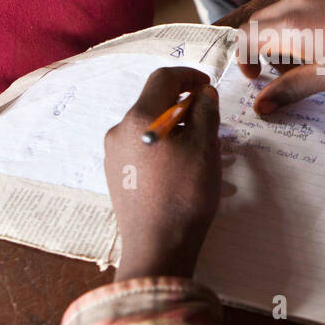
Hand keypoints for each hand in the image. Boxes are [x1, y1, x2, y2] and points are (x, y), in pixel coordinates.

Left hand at [105, 68, 221, 280]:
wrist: (157, 247)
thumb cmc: (184, 194)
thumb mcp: (205, 147)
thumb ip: (205, 112)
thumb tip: (203, 93)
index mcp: (140, 118)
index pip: (163, 79)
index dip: (189, 77)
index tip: (208, 88)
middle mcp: (120, 131)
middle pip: (154, 103)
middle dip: (183, 106)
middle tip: (210, 123)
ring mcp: (114, 154)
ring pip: (148, 128)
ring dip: (174, 128)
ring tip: (199, 150)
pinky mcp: (115, 175)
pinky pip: (141, 149)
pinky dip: (162, 147)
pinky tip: (180, 169)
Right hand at [238, 0, 324, 113]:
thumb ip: (289, 89)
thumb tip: (260, 107)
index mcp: (289, 24)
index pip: (245, 36)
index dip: (244, 60)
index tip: (257, 78)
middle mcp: (297, 0)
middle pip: (261, 20)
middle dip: (262, 47)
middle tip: (283, 71)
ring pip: (284, 9)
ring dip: (283, 33)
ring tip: (310, 55)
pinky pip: (306, 0)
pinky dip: (303, 18)